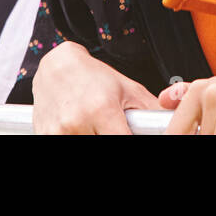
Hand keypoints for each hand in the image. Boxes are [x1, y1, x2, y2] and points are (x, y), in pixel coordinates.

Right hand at [32, 41, 158, 134]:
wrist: (57, 69)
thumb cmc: (93, 77)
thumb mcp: (128, 89)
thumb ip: (150, 111)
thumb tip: (171, 125)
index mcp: (101, 110)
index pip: (123, 140)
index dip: (132, 140)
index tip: (135, 135)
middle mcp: (77, 123)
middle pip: (103, 144)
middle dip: (113, 136)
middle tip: (114, 127)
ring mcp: (58, 132)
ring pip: (85, 146)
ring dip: (94, 137)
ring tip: (97, 127)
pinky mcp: (45, 137)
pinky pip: (68, 143)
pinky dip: (78, 137)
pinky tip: (82, 129)